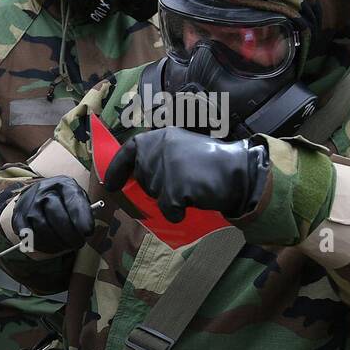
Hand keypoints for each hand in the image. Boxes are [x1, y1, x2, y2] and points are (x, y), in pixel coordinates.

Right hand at [10, 176, 94, 253]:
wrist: (35, 196)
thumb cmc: (62, 200)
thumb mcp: (75, 197)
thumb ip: (83, 210)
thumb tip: (85, 232)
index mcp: (62, 184)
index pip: (73, 201)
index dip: (82, 219)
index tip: (88, 232)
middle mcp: (43, 192)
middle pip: (58, 217)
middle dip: (71, 235)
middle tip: (78, 243)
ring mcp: (28, 206)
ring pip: (44, 230)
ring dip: (58, 243)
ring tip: (66, 246)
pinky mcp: (19, 219)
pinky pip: (31, 237)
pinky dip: (44, 246)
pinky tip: (53, 247)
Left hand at [104, 128, 268, 222]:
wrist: (240, 173)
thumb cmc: (211, 164)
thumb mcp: (181, 149)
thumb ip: (159, 157)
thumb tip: (133, 175)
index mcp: (162, 136)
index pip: (129, 149)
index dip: (116, 168)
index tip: (110, 184)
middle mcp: (160, 148)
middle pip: (143, 178)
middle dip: (155, 187)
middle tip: (179, 183)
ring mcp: (167, 168)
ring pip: (155, 194)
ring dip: (169, 198)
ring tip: (191, 188)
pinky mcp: (175, 189)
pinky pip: (166, 209)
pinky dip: (176, 213)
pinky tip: (191, 203)